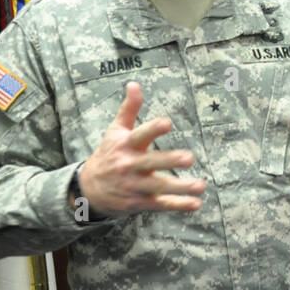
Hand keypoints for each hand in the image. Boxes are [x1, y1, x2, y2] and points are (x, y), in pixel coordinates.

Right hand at [77, 82, 204, 214]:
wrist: (88, 189)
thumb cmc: (109, 154)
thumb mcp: (115, 131)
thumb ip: (129, 109)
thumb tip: (135, 84)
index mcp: (125, 145)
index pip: (139, 135)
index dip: (153, 129)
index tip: (167, 123)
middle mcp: (130, 165)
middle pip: (151, 162)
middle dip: (170, 160)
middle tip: (189, 158)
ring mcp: (135, 185)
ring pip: (159, 187)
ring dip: (180, 187)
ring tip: (201, 185)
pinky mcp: (140, 202)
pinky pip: (161, 204)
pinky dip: (178, 205)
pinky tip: (196, 204)